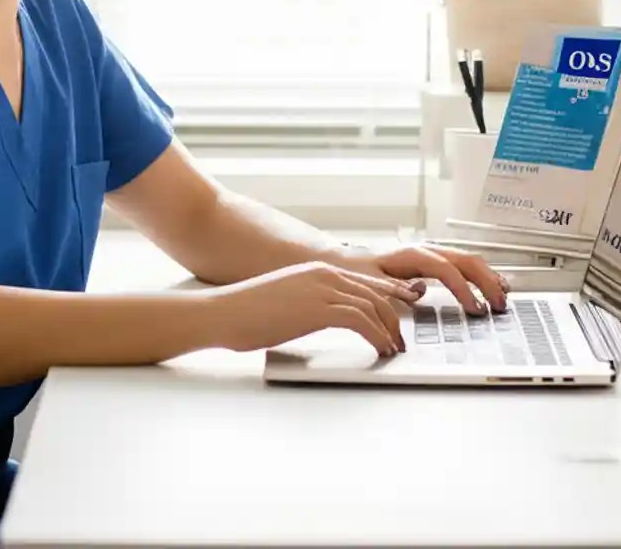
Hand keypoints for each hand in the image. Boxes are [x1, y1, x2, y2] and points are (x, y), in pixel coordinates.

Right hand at [209, 261, 421, 356]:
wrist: (222, 313)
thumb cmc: (244, 312)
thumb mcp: (285, 299)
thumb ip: (309, 302)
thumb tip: (324, 317)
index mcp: (316, 270)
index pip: (365, 282)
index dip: (388, 301)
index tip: (398, 319)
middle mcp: (324, 274)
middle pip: (377, 293)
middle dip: (394, 318)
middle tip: (399, 339)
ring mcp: (322, 289)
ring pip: (374, 306)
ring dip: (389, 331)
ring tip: (392, 349)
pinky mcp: (318, 309)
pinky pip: (361, 320)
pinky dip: (376, 337)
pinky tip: (379, 349)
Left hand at [334, 243, 511, 315]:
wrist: (347, 262)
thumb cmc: (357, 272)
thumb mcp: (370, 282)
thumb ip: (394, 287)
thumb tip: (419, 291)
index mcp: (412, 256)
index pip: (446, 270)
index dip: (464, 289)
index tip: (476, 309)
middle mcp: (426, 251)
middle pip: (465, 261)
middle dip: (486, 282)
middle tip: (499, 306)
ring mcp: (432, 254)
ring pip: (469, 260)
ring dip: (488, 277)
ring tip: (503, 297)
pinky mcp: (434, 261)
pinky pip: (464, 264)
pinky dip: (481, 274)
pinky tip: (492, 286)